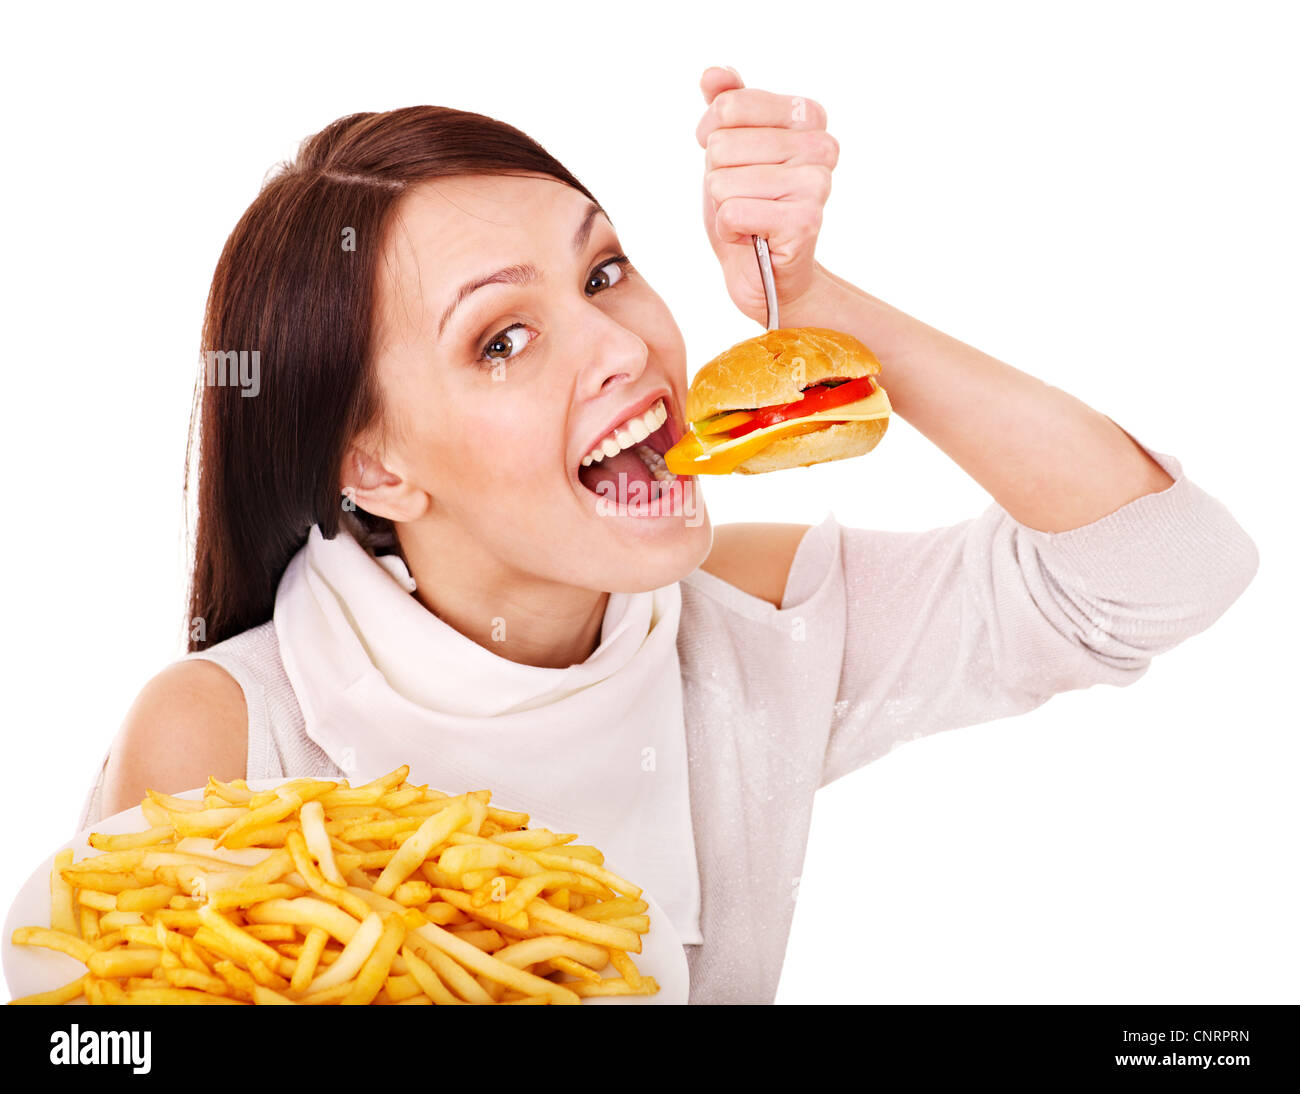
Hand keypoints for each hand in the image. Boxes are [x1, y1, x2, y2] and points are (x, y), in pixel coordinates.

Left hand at [696, 66, 838, 326]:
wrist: (764, 272)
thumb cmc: (748, 207)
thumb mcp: (729, 150)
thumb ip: (725, 106)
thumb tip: (713, 73)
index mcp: (808, 115)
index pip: (728, 106)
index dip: (711, 137)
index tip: (731, 162)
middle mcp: (822, 145)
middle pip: (721, 146)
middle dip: (718, 179)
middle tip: (745, 198)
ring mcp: (817, 183)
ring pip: (723, 182)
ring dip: (724, 208)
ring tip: (750, 219)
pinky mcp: (805, 221)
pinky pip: (732, 213)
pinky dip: (729, 232)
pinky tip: (752, 237)